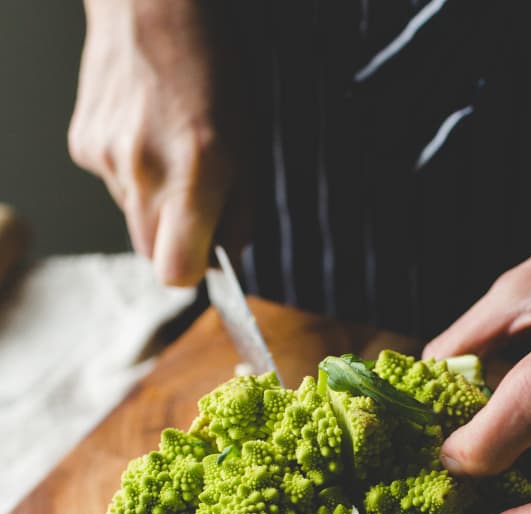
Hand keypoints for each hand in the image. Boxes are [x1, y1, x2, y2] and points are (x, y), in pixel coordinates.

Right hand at [68, 0, 250, 285]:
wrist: (152, 3)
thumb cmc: (212, 66)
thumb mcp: (250, 144)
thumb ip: (241, 211)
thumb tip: (229, 253)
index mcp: (194, 176)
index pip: (176, 271)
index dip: (192, 270)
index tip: (205, 255)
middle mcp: (144, 172)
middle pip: (150, 251)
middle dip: (174, 238)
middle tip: (194, 200)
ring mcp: (106, 159)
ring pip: (131, 216)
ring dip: (152, 200)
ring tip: (169, 149)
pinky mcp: (83, 144)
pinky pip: (111, 183)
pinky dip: (129, 170)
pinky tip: (143, 131)